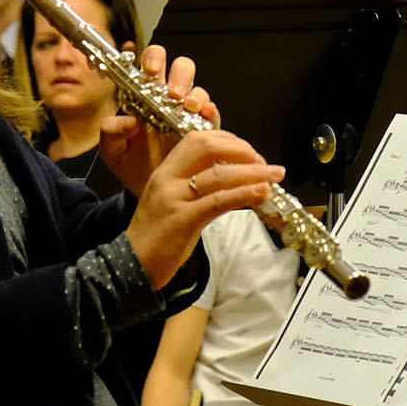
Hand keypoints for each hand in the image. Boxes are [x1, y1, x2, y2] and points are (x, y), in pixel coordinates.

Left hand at [92, 41, 222, 195]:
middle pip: (182, 68)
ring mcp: (189, 114)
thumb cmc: (132, 167)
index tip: (150, 72)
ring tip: (187, 107)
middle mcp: (170, 101)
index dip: (154, 60)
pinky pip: (212, 115)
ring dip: (195, 94)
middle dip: (179, 75)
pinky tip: (203, 117)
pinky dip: (210, 113)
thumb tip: (129, 120)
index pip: (152, 64)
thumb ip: (110, 132)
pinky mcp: (205, 131)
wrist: (152, 194)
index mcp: (146, 97)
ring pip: (199, 90)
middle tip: (172, 92)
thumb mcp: (112, 152)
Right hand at [123, 127, 286, 288]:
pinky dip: (245, 193)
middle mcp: (167, 179)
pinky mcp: (182, 220)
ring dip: (253, 172)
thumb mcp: (174, 204)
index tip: (248, 151)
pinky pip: (219, 201)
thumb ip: (199, 189)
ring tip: (275, 176)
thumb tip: (236, 183)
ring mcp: (174, 198)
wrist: (131, 266)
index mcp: (165, 172)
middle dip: (242, 150)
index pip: (197, 140)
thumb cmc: (156, 238)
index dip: (227, 140)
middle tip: (264, 162)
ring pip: (219, 174)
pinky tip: (261, 192)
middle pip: (208, 147)